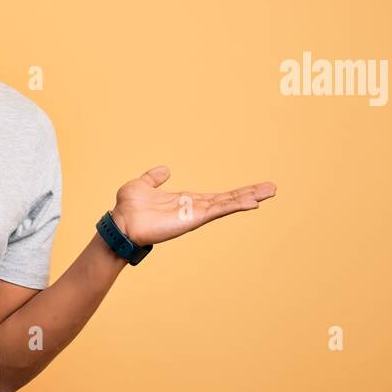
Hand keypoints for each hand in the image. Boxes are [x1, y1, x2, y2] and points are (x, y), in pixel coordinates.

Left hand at [110, 166, 275, 246]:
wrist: (120, 222)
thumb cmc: (128, 207)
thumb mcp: (142, 184)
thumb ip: (154, 177)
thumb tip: (165, 169)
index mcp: (185, 200)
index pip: (216, 196)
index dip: (235, 193)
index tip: (253, 189)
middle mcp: (194, 208)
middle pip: (228, 200)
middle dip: (249, 194)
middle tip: (272, 189)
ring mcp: (195, 214)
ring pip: (227, 204)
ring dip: (248, 198)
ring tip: (269, 192)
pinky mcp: (192, 219)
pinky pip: (217, 210)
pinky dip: (234, 206)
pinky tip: (251, 203)